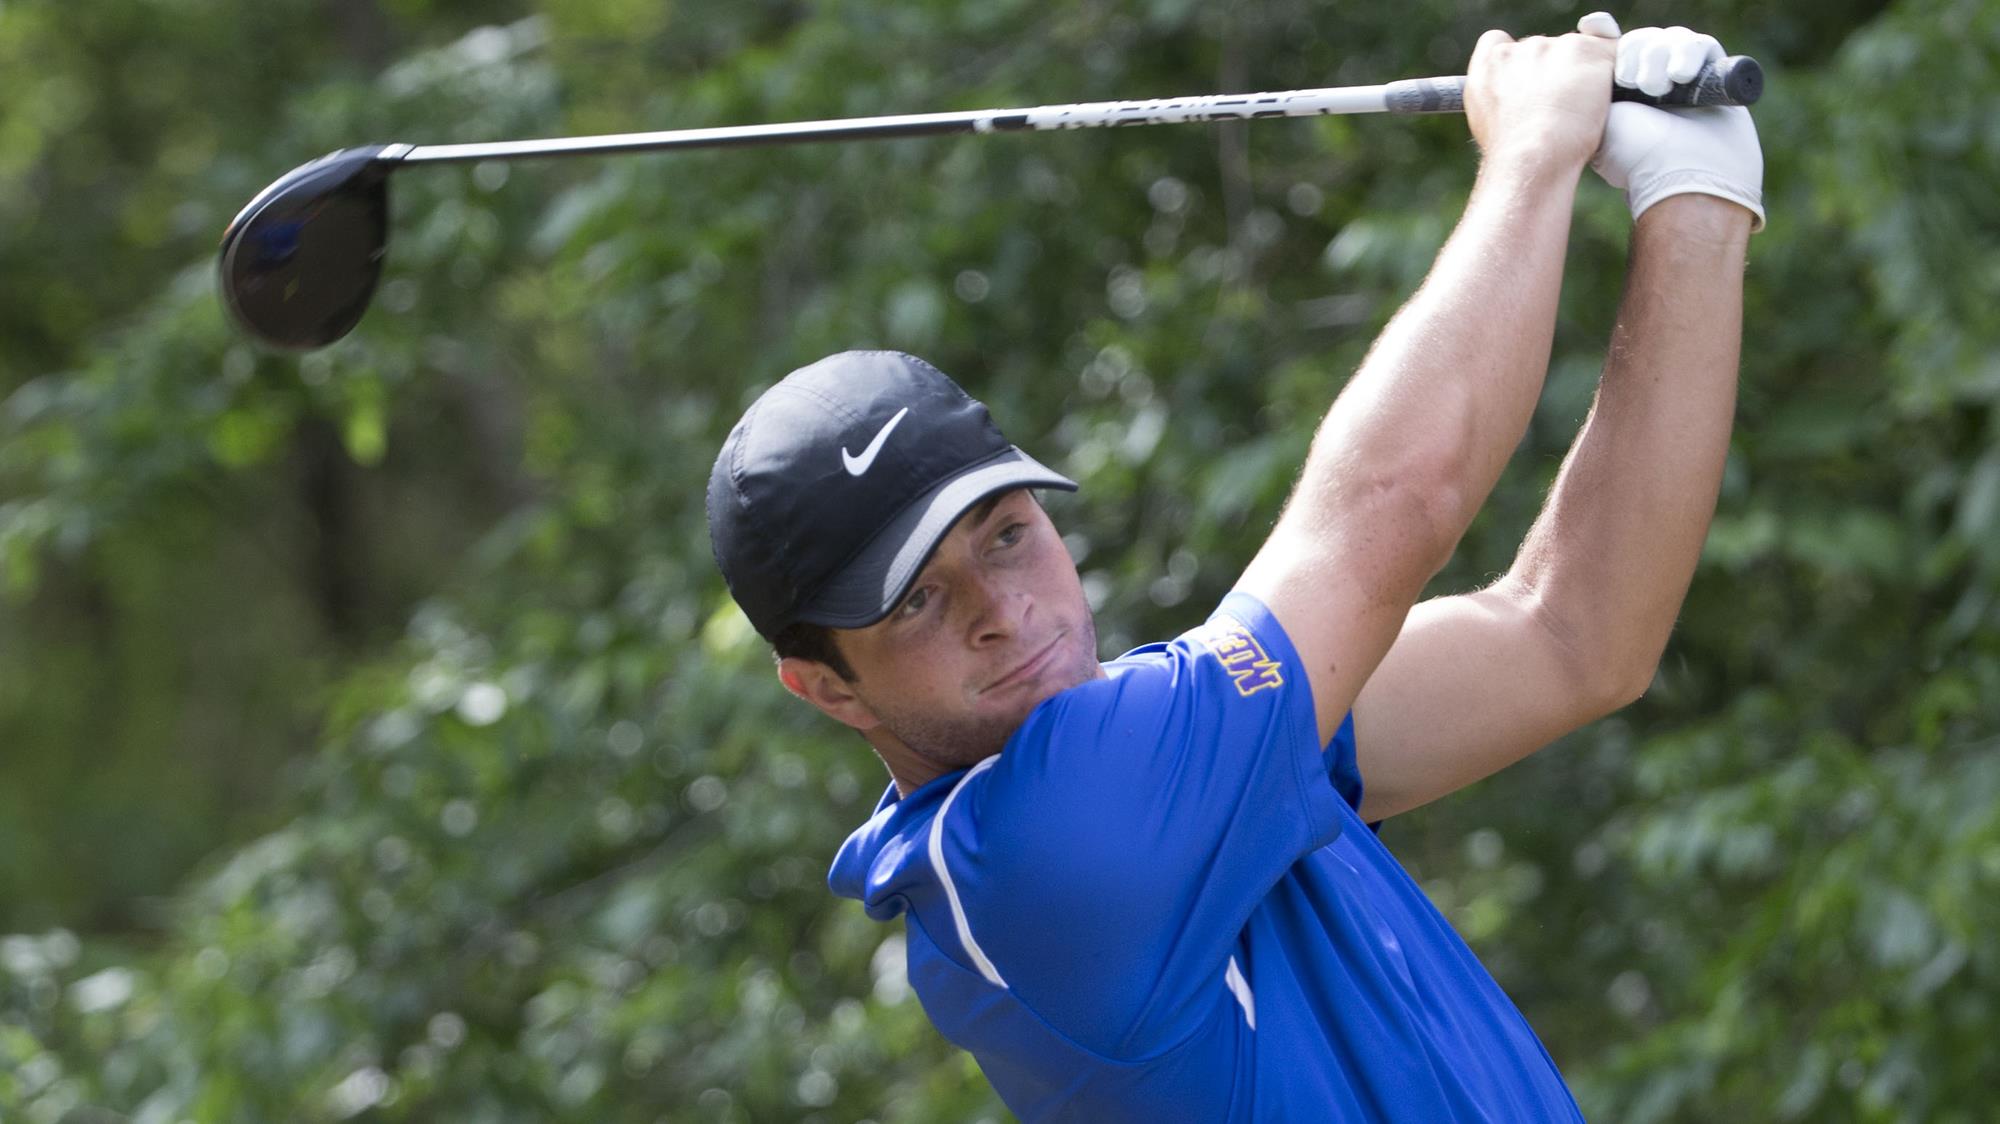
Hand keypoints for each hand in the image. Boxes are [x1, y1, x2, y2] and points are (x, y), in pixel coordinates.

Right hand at [1463, 24, 1616, 173]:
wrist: (1531, 159)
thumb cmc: (1509, 154)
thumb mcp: (1485, 119)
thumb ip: (1499, 94)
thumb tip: (1518, 96)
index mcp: (1491, 63)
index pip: (1500, 41)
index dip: (1517, 59)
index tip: (1528, 79)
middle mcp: (1522, 48)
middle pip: (1547, 47)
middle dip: (1556, 70)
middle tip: (1563, 106)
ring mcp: (1558, 47)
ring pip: (1581, 51)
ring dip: (1585, 73)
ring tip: (1583, 111)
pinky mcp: (1589, 53)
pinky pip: (1612, 53)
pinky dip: (1613, 72)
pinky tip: (1606, 100)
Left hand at [1584, 16, 1766, 230]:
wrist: (1683, 177)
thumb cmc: (1636, 156)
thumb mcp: (1597, 118)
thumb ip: (1588, 82)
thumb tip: (1586, 31)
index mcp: (1619, 93)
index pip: (1613, 49)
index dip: (1605, 36)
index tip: (1593, 28)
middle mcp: (1651, 85)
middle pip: (1641, 40)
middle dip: (1635, 53)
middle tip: (1632, 82)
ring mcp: (1684, 81)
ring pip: (1670, 39)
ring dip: (1660, 56)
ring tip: (1658, 87)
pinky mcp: (1715, 77)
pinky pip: (1703, 45)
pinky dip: (1691, 53)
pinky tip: (1682, 74)